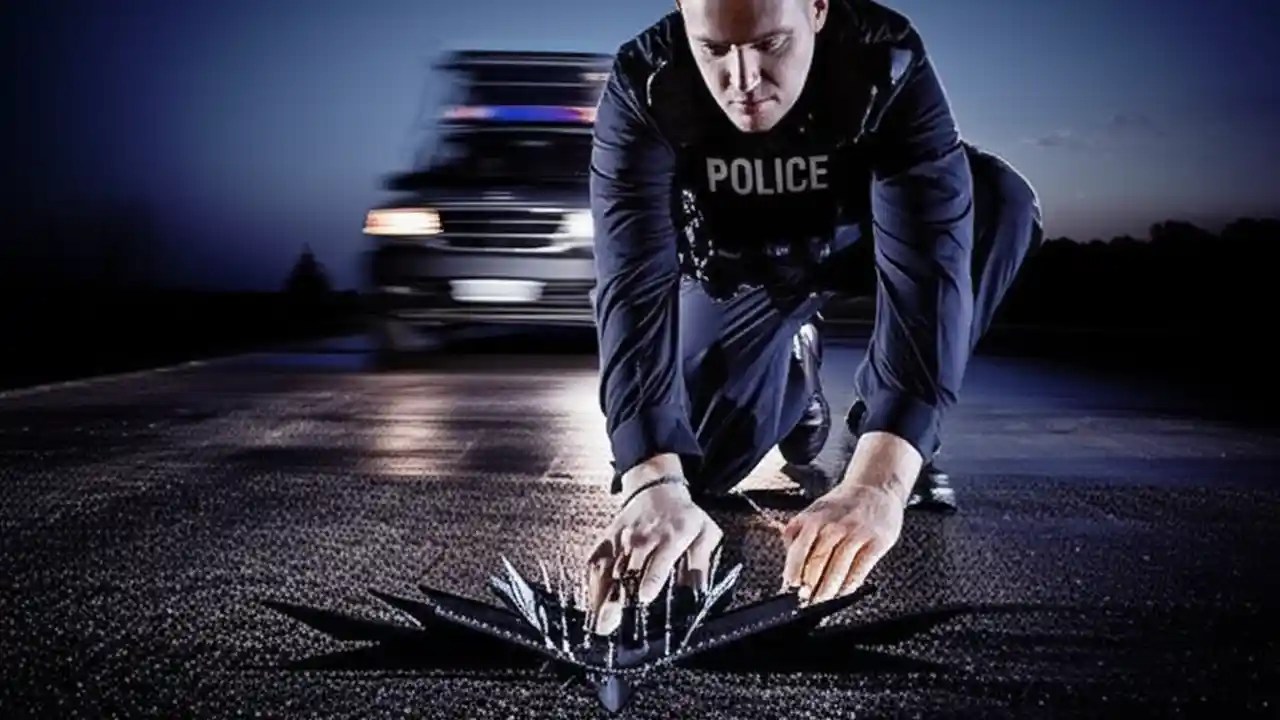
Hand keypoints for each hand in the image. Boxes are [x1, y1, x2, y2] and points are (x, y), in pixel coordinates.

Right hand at [585, 479, 722, 635]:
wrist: (657, 489)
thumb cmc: (685, 517)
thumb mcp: (705, 533)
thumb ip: (702, 563)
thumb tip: (699, 593)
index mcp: (672, 537)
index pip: (659, 560)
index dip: (651, 578)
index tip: (643, 597)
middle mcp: (643, 539)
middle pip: (627, 571)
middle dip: (619, 596)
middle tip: (611, 624)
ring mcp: (621, 540)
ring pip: (608, 570)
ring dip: (602, 596)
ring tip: (599, 624)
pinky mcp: (607, 541)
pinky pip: (595, 564)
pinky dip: (592, 585)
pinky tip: (591, 607)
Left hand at [779, 482, 904, 604]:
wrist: (876, 488)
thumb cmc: (842, 505)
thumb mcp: (815, 511)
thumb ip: (799, 533)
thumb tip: (788, 563)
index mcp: (814, 517)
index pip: (798, 550)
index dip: (793, 572)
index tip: (790, 588)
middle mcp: (834, 525)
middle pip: (817, 560)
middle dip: (810, 584)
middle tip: (806, 599)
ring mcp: (856, 533)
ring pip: (838, 567)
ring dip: (828, 589)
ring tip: (822, 600)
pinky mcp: (876, 542)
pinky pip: (860, 569)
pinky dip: (850, 584)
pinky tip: (844, 591)